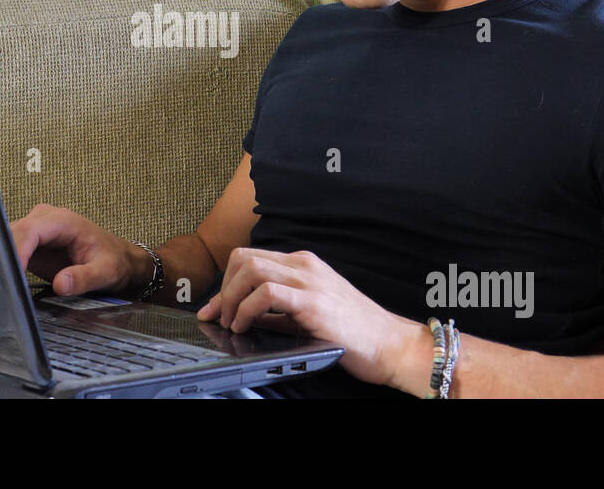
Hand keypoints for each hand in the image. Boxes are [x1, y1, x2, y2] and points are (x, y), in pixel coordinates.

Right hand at [10, 204, 148, 296]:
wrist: (117, 258)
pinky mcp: (32, 242)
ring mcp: (37, 229)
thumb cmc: (113, 261)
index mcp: (65, 221)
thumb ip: (83, 278)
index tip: (14, 272)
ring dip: (4, 260)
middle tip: (4, 283)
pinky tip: (8, 279)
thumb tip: (60, 284)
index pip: (31, 229)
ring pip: (8, 238)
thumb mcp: (104, 272)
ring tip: (4, 283)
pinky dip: (7, 262)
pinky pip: (11, 248)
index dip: (18, 250)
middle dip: (6, 256)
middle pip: (14, 232)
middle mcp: (47, 219)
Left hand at [196, 247, 416, 387]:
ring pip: (250, 269)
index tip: (213, 309)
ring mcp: (309, 280)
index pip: (250, 257)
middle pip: (243, 258)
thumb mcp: (307, 313)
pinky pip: (266, 293)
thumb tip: (236, 314)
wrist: (390, 344)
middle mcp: (304, 265)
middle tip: (219, 317)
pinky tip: (244, 326)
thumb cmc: (353, 332)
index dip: (224, 282)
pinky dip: (245, 309)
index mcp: (303, 264)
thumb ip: (274, 310)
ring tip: (231, 323)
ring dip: (230, 298)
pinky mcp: (313, 302)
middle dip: (222, 289)